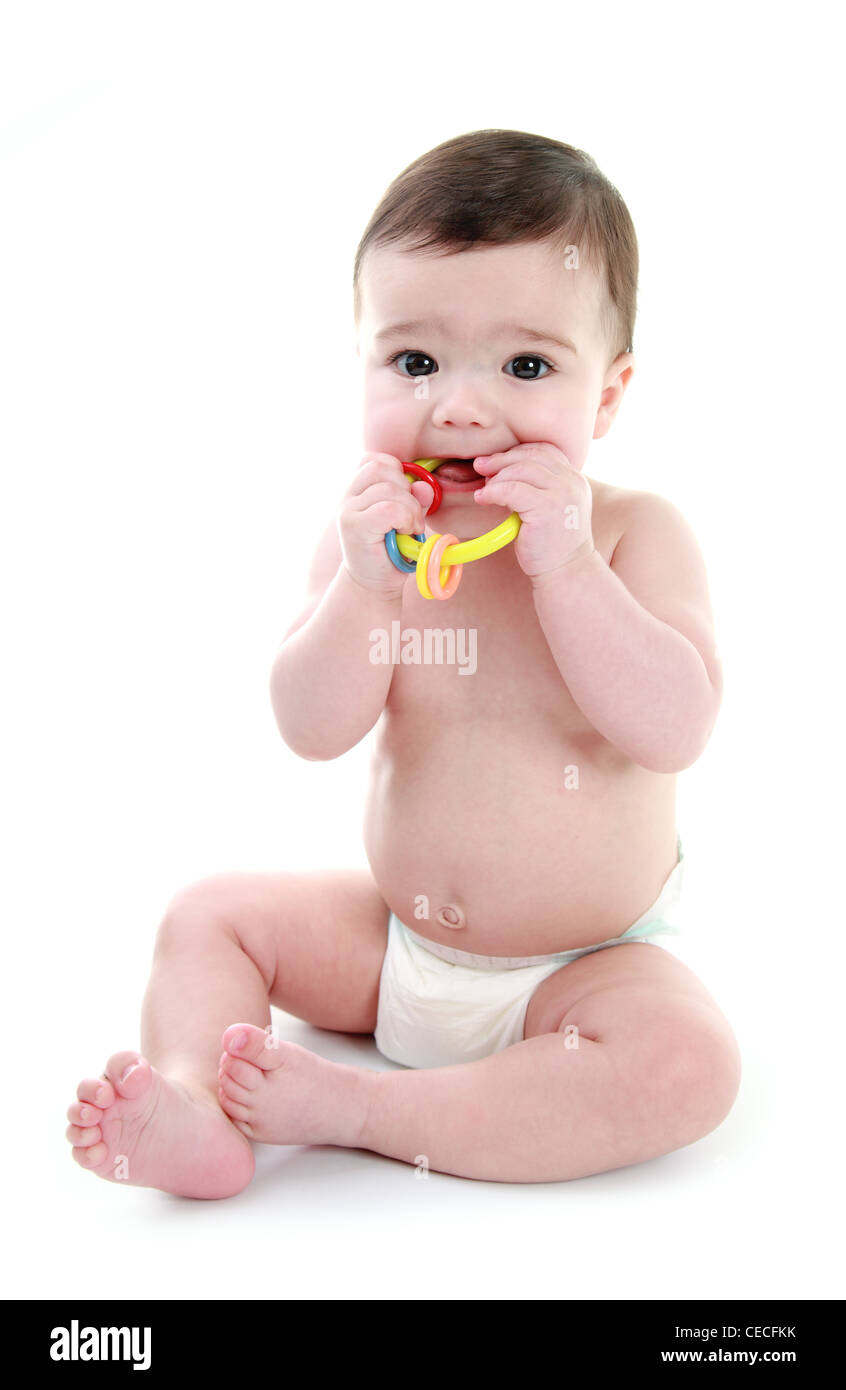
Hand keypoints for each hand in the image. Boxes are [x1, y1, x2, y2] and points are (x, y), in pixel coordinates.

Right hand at [338, 453, 435, 597]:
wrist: (372, 584)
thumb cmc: (390, 551)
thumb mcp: (407, 519)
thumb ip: (415, 500)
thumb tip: (424, 487)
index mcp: (357, 489)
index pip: (376, 460)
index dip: (398, 473)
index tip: (405, 498)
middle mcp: (348, 496)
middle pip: (382, 469)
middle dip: (406, 490)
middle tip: (411, 517)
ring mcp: (347, 510)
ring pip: (388, 489)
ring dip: (409, 508)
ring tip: (409, 527)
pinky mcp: (353, 526)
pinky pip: (388, 509)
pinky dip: (404, 519)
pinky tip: (404, 532)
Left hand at [473, 443, 594, 579]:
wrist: (567, 572)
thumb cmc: (553, 545)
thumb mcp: (552, 508)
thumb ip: (539, 488)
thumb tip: (502, 472)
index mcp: (574, 479)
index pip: (545, 450)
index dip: (517, 451)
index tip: (497, 461)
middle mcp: (572, 482)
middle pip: (532, 455)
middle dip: (502, 459)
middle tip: (480, 466)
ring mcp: (562, 494)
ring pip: (521, 469)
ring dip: (497, 476)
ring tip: (484, 489)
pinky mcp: (547, 508)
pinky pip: (512, 489)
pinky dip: (493, 491)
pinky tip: (483, 498)